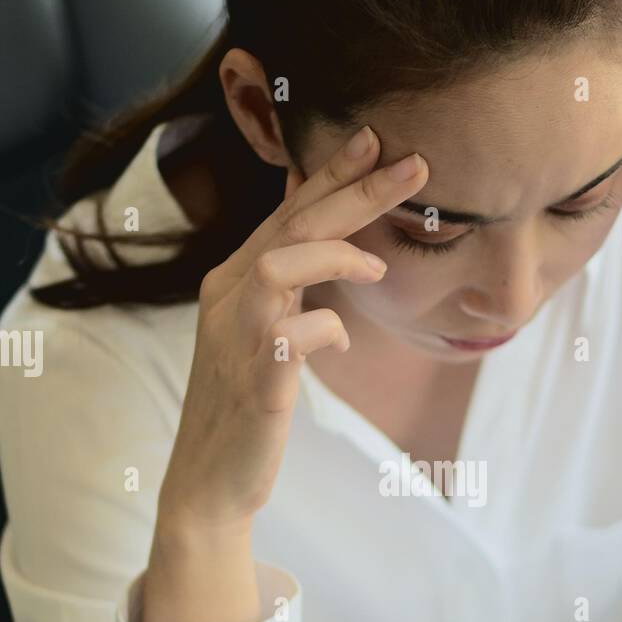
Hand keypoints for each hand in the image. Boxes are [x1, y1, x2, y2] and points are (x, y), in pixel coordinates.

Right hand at [157, 127, 427, 536]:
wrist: (210, 481)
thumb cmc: (247, 406)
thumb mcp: (265, 334)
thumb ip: (289, 289)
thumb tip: (338, 248)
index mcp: (232, 281)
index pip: (285, 213)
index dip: (329, 173)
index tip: (374, 140)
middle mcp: (228, 298)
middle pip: (291, 224)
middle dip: (354, 188)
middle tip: (412, 164)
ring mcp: (238, 338)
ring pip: (280, 264)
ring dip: (337, 253)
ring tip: (378, 263)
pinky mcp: (256, 382)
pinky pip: (293, 336)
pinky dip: (328, 329)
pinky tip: (342, 343)